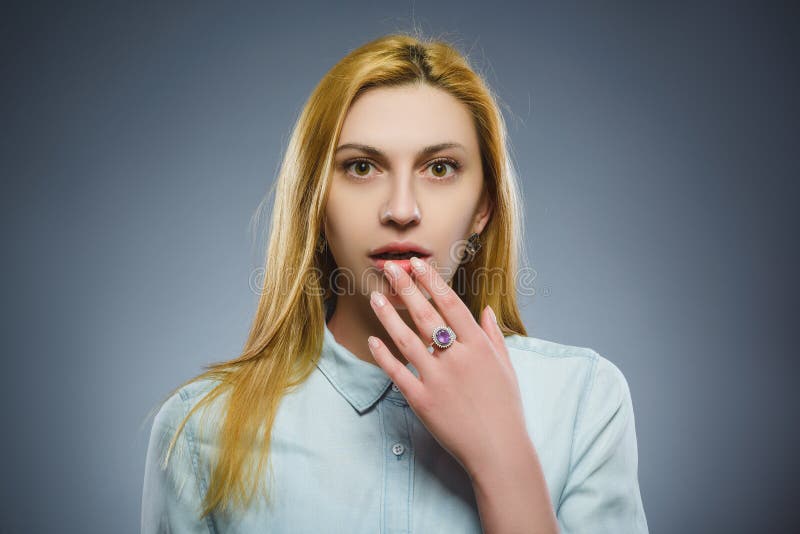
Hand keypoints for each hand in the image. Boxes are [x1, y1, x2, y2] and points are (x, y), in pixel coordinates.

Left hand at [367, 257, 529, 479]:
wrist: (498, 449)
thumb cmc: (505, 408)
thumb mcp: (505, 367)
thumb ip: (493, 336)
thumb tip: (486, 310)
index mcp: (478, 346)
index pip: (451, 304)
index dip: (432, 282)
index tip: (417, 265)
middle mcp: (457, 357)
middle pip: (426, 315)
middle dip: (406, 288)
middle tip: (390, 268)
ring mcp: (437, 378)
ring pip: (407, 339)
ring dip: (388, 316)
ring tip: (375, 297)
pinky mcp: (422, 400)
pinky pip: (398, 372)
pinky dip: (384, 355)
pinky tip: (373, 341)